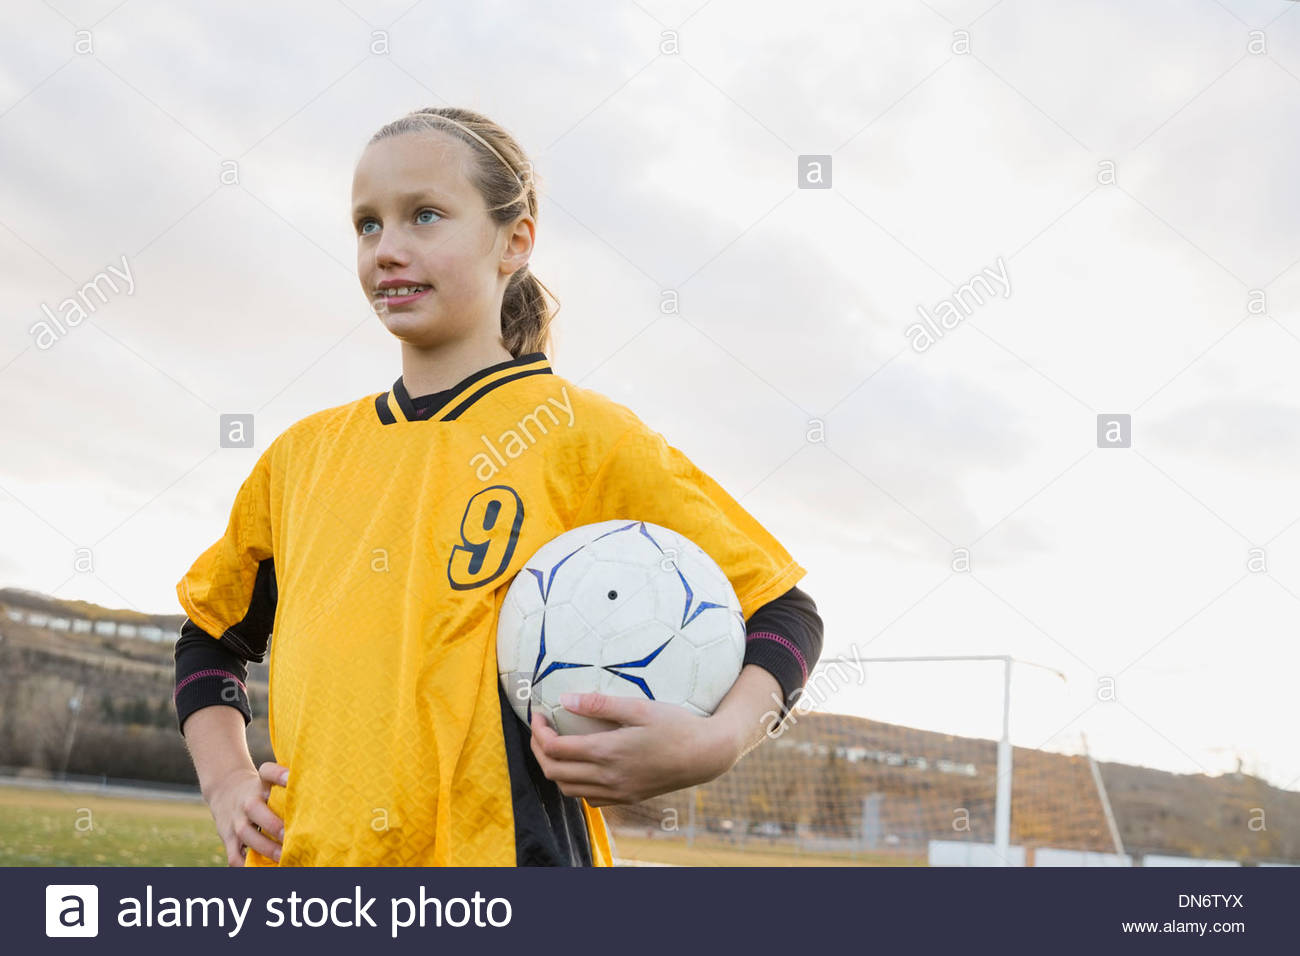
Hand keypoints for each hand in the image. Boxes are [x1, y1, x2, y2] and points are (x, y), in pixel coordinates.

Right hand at [203, 761, 287, 865]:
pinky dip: (246, 865)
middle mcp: (247, 802)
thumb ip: (286, 781)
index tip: (290, 779)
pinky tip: (264, 869)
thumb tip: (311, 786)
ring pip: (247, 835)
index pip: (267, 772)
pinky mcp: (228, 838)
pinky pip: (234, 855)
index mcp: (260, 784)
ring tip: (283, 857)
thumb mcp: (268, 779)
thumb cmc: (258, 788)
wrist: (225, 790)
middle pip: (254, 809)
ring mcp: (236, 821)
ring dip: (265, 847)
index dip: (279, 774)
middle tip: (289, 834)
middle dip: (273, 824)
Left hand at [529, 693, 740, 806]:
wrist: (705, 755)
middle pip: (555, 772)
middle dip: (539, 750)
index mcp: (608, 752)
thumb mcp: (639, 707)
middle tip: (540, 729)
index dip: (538, 732)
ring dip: (554, 770)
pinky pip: (589, 799)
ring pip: (568, 790)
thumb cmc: (675, 725)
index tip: (538, 714)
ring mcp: (618, 792)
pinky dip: (575, 785)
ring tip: (555, 747)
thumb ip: (600, 705)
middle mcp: (608, 778)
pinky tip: (582, 767)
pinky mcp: (627, 798)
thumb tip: (564, 699)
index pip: (555, 749)